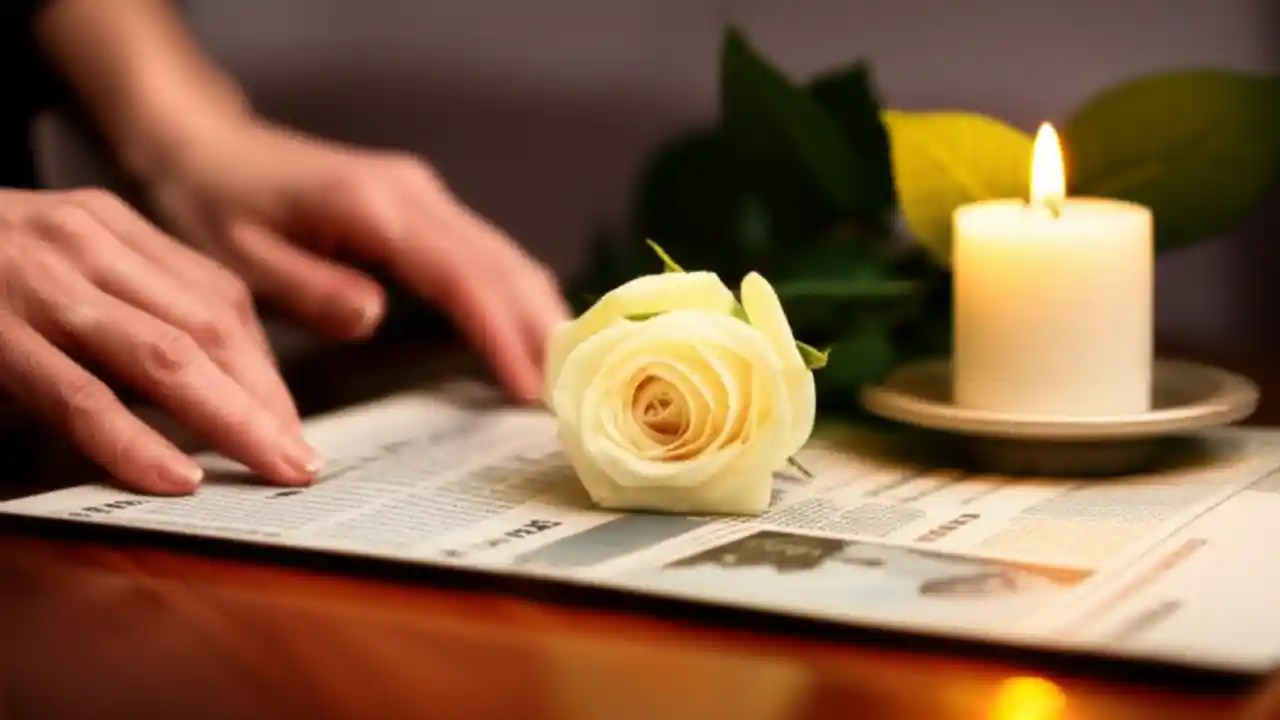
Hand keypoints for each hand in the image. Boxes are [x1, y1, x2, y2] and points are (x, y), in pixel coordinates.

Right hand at [0, 188, 318, 493]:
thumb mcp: (60, 268)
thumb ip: (130, 307)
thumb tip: (213, 385)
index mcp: (110, 229)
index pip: (221, 301)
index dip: (267, 370)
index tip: (293, 424)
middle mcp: (83, 245)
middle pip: (210, 329)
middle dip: (266, 401)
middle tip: (302, 462)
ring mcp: (35, 284)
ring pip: (164, 358)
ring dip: (229, 421)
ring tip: (270, 470)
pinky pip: (76, 393)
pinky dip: (131, 440)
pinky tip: (174, 476)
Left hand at [142, 120, 569, 401]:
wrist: (207, 145)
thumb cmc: (215, 204)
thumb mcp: (239, 257)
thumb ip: (310, 288)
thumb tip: (376, 317)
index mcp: (373, 207)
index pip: (460, 275)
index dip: (501, 331)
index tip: (530, 386)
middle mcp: (413, 194)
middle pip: (500, 262)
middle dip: (540, 327)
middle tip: (571, 393)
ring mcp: (423, 197)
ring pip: (503, 255)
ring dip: (537, 312)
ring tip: (564, 375)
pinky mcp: (423, 208)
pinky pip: (485, 255)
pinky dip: (514, 296)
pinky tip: (531, 334)